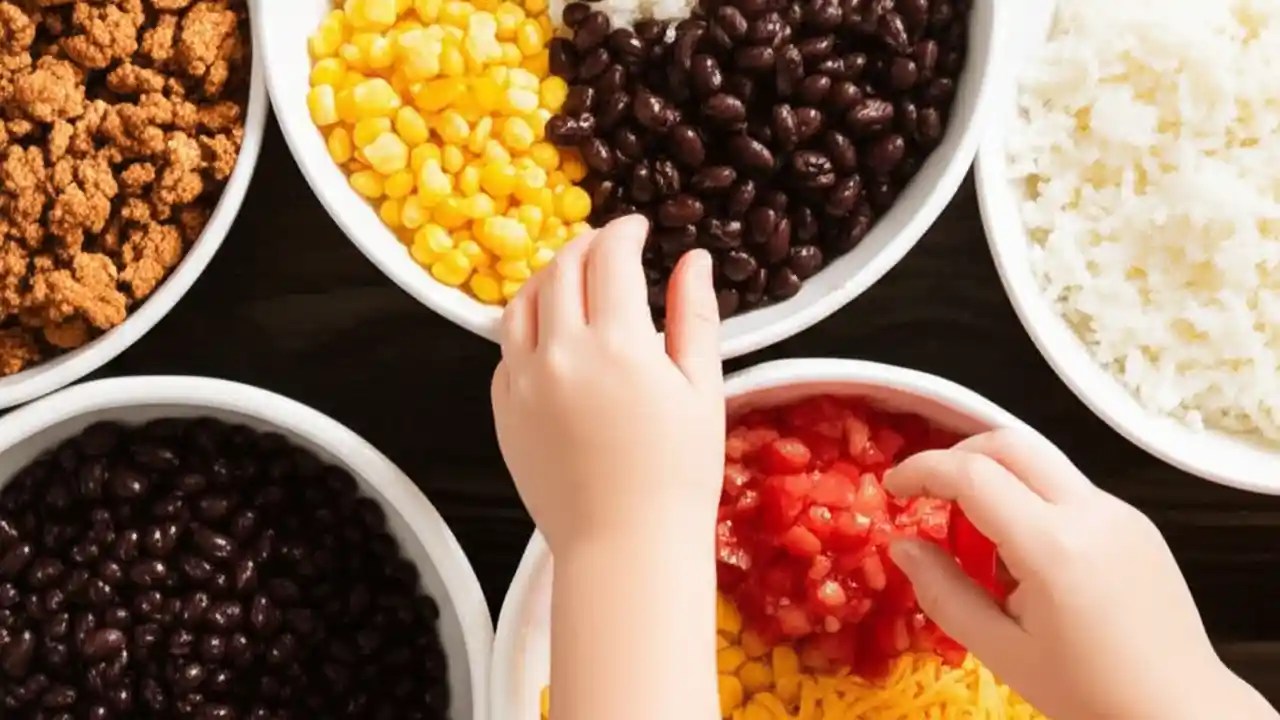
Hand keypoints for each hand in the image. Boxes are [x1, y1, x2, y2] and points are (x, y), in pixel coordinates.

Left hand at [491, 214, 723, 552]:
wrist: (623, 546)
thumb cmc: (678, 474)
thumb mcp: (702, 388)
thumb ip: (695, 315)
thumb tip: (695, 258)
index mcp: (617, 343)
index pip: (610, 257)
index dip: (624, 231)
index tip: (638, 226)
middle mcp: (560, 352)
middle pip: (561, 269)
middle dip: (586, 245)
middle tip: (609, 246)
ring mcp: (523, 381)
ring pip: (521, 302)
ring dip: (547, 276)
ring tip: (573, 277)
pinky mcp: (503, 409)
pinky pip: (507, 349)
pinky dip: (528, 325)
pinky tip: (553, 333)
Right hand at [884, 429, 1277, 719]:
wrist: (1182, 712)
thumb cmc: (1087, 692)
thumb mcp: (1002, 651)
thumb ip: (944, 593)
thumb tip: (903, 546)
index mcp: (1054, 547)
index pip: (973, 474)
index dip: (922, 470)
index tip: (893, 488)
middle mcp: (1091, 512)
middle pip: (1010, 443)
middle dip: (958, 454)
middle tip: (928, 491)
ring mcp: (1120, 512)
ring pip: (1042, 462)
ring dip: (996, 476)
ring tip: (975, 534)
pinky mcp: (1135, 522)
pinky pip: (1070, 489)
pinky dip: (1030, 498)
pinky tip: (1024, 554)